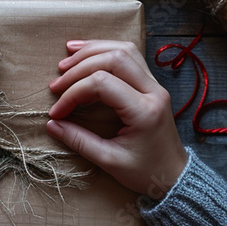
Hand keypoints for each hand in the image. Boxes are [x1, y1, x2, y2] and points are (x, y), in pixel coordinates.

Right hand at [46, 40, 186, 197]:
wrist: (174, 176)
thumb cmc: (145, 172)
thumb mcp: (109, 161)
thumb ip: (79, 141)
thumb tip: (52, 125)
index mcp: (144, 111)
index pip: (102, 84)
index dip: (73, 93)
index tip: (57, 112)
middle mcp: (153, 91)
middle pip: (113, 59)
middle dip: (79, 67)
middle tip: (56, 85)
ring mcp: (155, 85)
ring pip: (123, 50)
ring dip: (93, 51)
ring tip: (67, 58)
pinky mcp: (151, 84)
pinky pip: (130, 57)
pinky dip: (106, 51)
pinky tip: (87, 55)